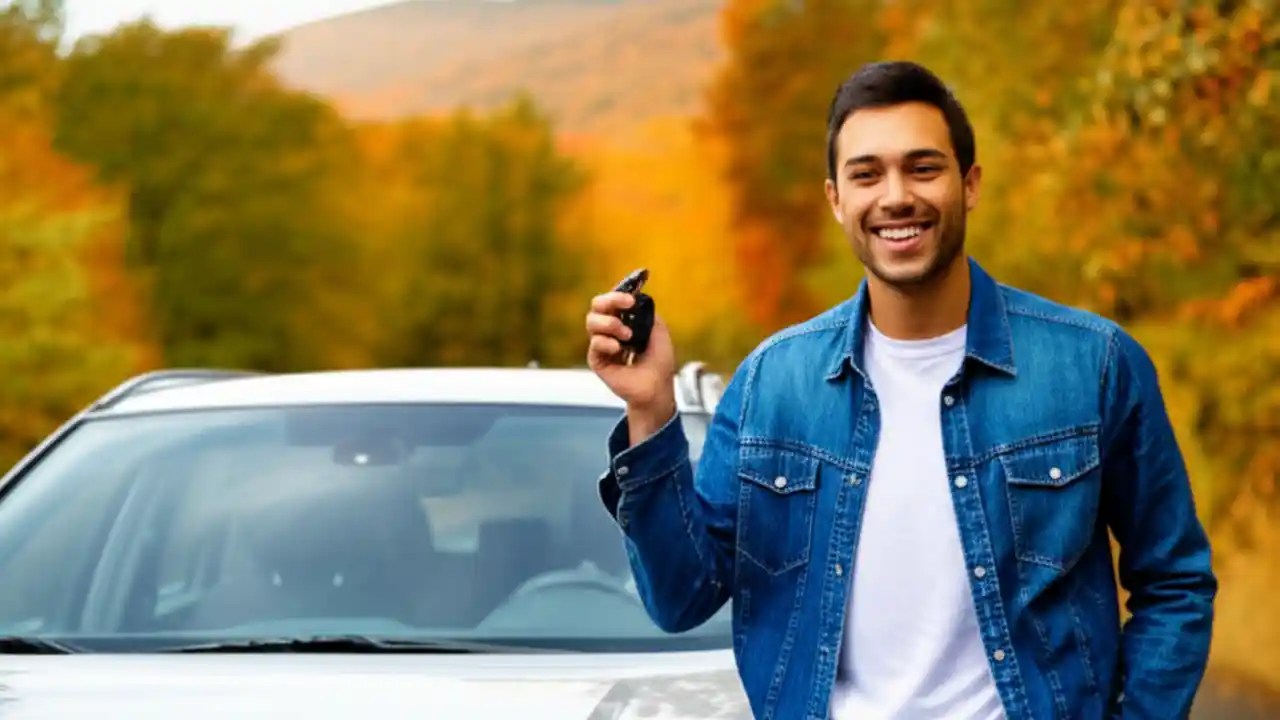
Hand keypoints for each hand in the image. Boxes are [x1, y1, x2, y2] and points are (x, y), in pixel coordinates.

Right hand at [585, 290, 676, 431]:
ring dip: (610, 323)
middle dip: (610, 300)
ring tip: (627, 335)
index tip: (631, 298)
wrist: (657, 386)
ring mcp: (602, 344)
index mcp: (623, 320)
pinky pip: (594, 343)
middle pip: (597, 305)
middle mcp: (610, 329)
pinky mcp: (597, 360)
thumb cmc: (659, 361)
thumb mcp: (659, 330)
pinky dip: (605, 342)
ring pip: (591, 321)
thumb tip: (636, 297)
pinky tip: (618, 348)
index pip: (612, 300)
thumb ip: (647, 312)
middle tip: (626, 305)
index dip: (618, 294)